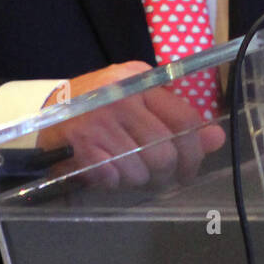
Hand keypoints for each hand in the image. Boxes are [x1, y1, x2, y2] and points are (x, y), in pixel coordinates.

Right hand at [37, 61, 224, 188]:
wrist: (46, 114)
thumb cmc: (98, 105)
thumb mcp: (137, 100)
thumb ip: (175, 118)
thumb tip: (216, 138)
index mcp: (138, 81)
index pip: (184, 119)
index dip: (194, 150)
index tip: (189, 167)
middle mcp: (119, 98)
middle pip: (165, 151)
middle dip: (166, 173)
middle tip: (159, 176)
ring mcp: (98, 123)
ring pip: (142, 170)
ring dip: (138, 179)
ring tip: (127, 170)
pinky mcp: (81, 147)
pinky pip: (115, 179)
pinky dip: (115, 182)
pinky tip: (108, 172)